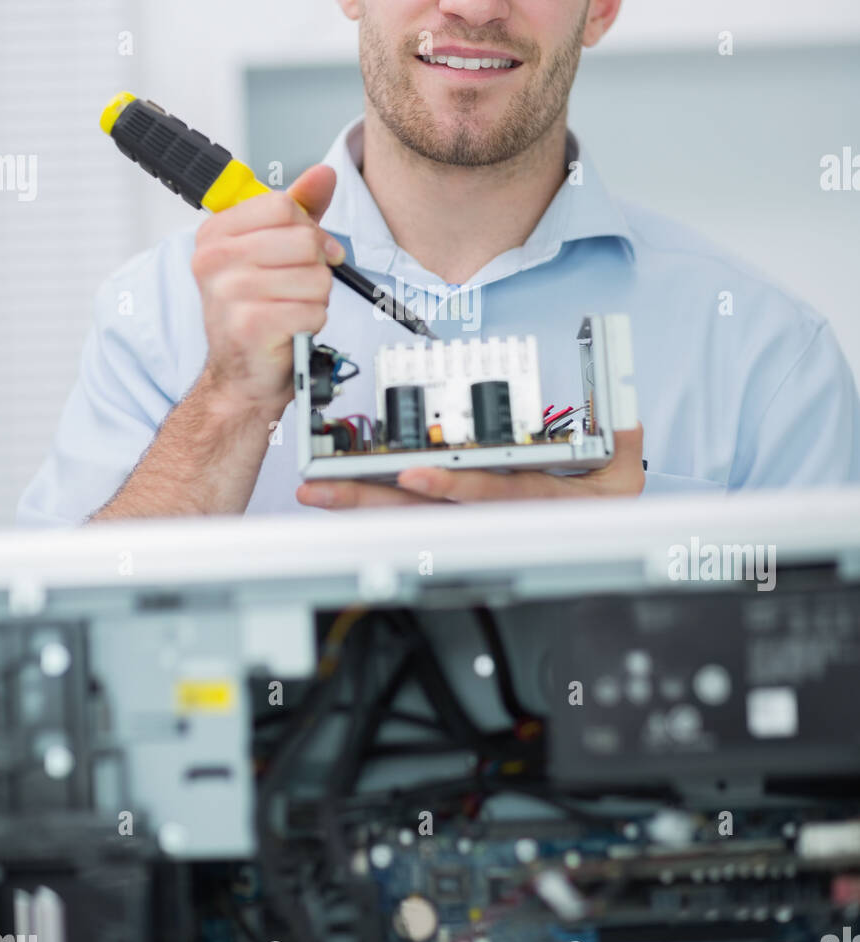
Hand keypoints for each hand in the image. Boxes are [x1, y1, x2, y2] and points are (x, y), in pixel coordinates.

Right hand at [191, 165, 345, 412]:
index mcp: (215, 234)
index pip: (282, 205)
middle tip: (296, 289)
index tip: (306, 252)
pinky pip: (313, 309)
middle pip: (304, 239)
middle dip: (315, 267)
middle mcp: (214, 260)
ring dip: (315, 299)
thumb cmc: (257, 311)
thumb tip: (324, 174)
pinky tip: (290, 329)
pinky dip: (312, 322)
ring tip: (290, 309)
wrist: (242, 374)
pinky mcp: (250, 325)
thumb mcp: (273, 252)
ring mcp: (228, 293)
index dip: (308, 228)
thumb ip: (298, 210)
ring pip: (315, 276)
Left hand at [296, 424, 645, 508]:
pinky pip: (411, 521)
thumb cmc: (606, 492)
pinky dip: (373, 512)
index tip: (413, 476)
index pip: (493, 494)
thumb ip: (618, 433)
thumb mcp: (623, 465)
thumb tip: (616, 410)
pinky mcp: (458, 524)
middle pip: (430, 514)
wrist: (606, 530)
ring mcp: (476, 525)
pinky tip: (340, 499)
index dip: (453, 487)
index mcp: (539, 500)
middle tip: (327, 490)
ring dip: (362, 507)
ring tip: (319, 492)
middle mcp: (498, 519)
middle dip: (374, 502)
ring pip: (412, 521)